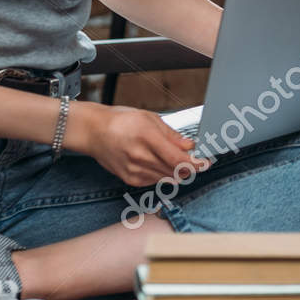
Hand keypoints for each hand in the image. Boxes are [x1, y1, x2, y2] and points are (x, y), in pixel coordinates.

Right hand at [74, 103, 211, 187]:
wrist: (93, 132)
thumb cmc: (120, 121)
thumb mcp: (150, 119)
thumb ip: (172, 135)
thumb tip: (189, 146)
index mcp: (146, 138)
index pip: (178, 159)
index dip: (196, 164)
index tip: (206, 163)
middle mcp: (140, 157)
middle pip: (175, 171)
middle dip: (190, 167)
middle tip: (196, 160)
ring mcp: (134, 171)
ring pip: (167, 178)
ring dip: (177, 171)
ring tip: (177, 159)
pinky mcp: (130, 179)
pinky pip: (155, 180)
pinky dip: (163, 173)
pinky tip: (160, 163)